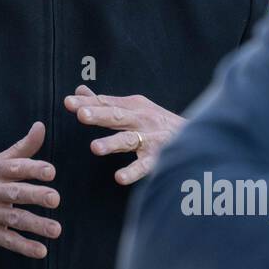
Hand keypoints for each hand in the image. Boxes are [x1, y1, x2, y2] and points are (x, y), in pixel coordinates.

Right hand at [0, 121, 59, 258]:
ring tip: (55, 230)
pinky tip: (40, 251)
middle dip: (35, 196)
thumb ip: (21, 148)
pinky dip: (23, 246)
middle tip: (55, 198)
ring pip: (13, 219)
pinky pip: (6, 240)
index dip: (32, 168)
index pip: (14, 167)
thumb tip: (41, 126)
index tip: (50, 171)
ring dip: (35, 225)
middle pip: (14, 193)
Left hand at [64, 84, 184, 185]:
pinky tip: (120, 178)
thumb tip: (80, 90)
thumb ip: (106, 102)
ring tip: (95, 148)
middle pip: (116, 116)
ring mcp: (151, 138)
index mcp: (134, 106)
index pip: (106, 103)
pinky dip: (133, 171)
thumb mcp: (134, 107)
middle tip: (81, 114)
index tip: (68, 101)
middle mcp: (142, 120)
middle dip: (99, 114)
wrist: (200, 135)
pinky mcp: (160, 158)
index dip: (87, 103)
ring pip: (129, 140)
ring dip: (112, 143)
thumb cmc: (158, 122)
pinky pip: (145, 166)